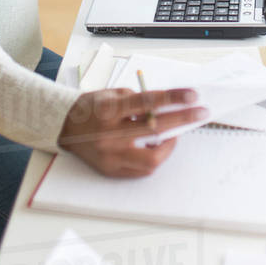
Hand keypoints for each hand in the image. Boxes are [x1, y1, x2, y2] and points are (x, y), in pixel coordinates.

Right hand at [58, 88, 207, 176]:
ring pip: (152, 158)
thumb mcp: (112, 94)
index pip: (148, 103)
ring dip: (168, 145)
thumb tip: (166, 107)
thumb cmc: (91, 107)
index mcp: (109, 110)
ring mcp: (111, 156)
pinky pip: (142, 170)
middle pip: (155, 129)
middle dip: (182, 120)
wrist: (64, 127)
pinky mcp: (111, 170)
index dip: (173, 99)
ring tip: (173, 135)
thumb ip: (138, 100)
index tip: (193, 96)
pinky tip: (156, 146)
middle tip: (201, 113)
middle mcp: (110, 135)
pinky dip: (153, 157)